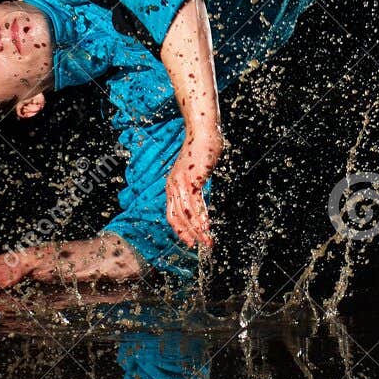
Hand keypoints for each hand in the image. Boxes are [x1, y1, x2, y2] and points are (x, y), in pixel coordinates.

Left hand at [165, 130, 222, 250]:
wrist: (202, 133)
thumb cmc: (201, 152)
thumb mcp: (194, 173)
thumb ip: (194, 187)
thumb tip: (199, 202)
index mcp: (172, 185)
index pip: (172, 214)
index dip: (180, 230)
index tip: (190, 241)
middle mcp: (173, 185)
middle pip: (176, 217)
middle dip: (187, 234)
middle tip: (198, 246)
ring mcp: (181, 182)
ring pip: (186, 213)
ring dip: (197, 229)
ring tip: (207, 240)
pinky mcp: (192, 178)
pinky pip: (194, 202)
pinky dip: (201, 216)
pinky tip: (207, 225)